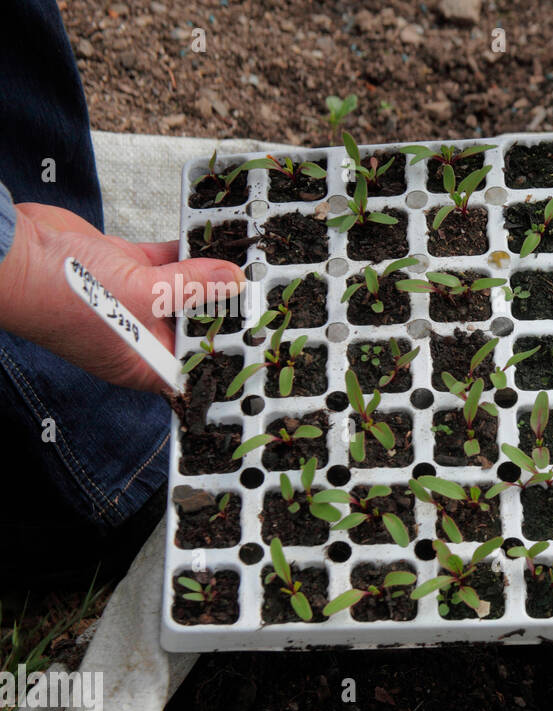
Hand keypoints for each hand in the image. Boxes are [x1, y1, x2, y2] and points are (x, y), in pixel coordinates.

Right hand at [0, 202, 245, 392]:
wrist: (13, 252)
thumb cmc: (60, 294)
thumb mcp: (141, 293)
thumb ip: (191, 286)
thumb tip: (231, 281)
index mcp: (144, 363)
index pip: (198, 365)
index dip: (229, 352)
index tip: (262, 336)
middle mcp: (141, 336)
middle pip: (196, 323)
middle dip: (226, 306)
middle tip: (264, 290)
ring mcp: (132, 301)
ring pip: (184, 289)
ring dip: (209, 274)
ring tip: (246, 260)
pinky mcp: (124, 269)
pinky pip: (166, 262)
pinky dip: (187, 251)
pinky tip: (213, 241)